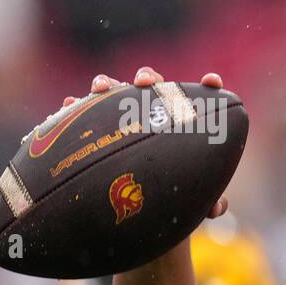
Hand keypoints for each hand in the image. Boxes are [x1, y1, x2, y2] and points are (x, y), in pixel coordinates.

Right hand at [61, 66, 228, 218]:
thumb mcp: (190, 198)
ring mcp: (120, 114)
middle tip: (145, 84)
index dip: (208, 86)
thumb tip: (217, 207)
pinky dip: (74, 106)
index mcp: (181, 121)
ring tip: (100, 88)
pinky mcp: (93, 125)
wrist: (137, 204)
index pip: (197, 97)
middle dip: (148, 78)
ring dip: (107, 84)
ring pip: (113, 91)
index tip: (213, 82)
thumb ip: (207, 201)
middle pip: (150, 84)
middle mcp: (150, 111)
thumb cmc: (172, 194)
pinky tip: (69, 105)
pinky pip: (81, 112)